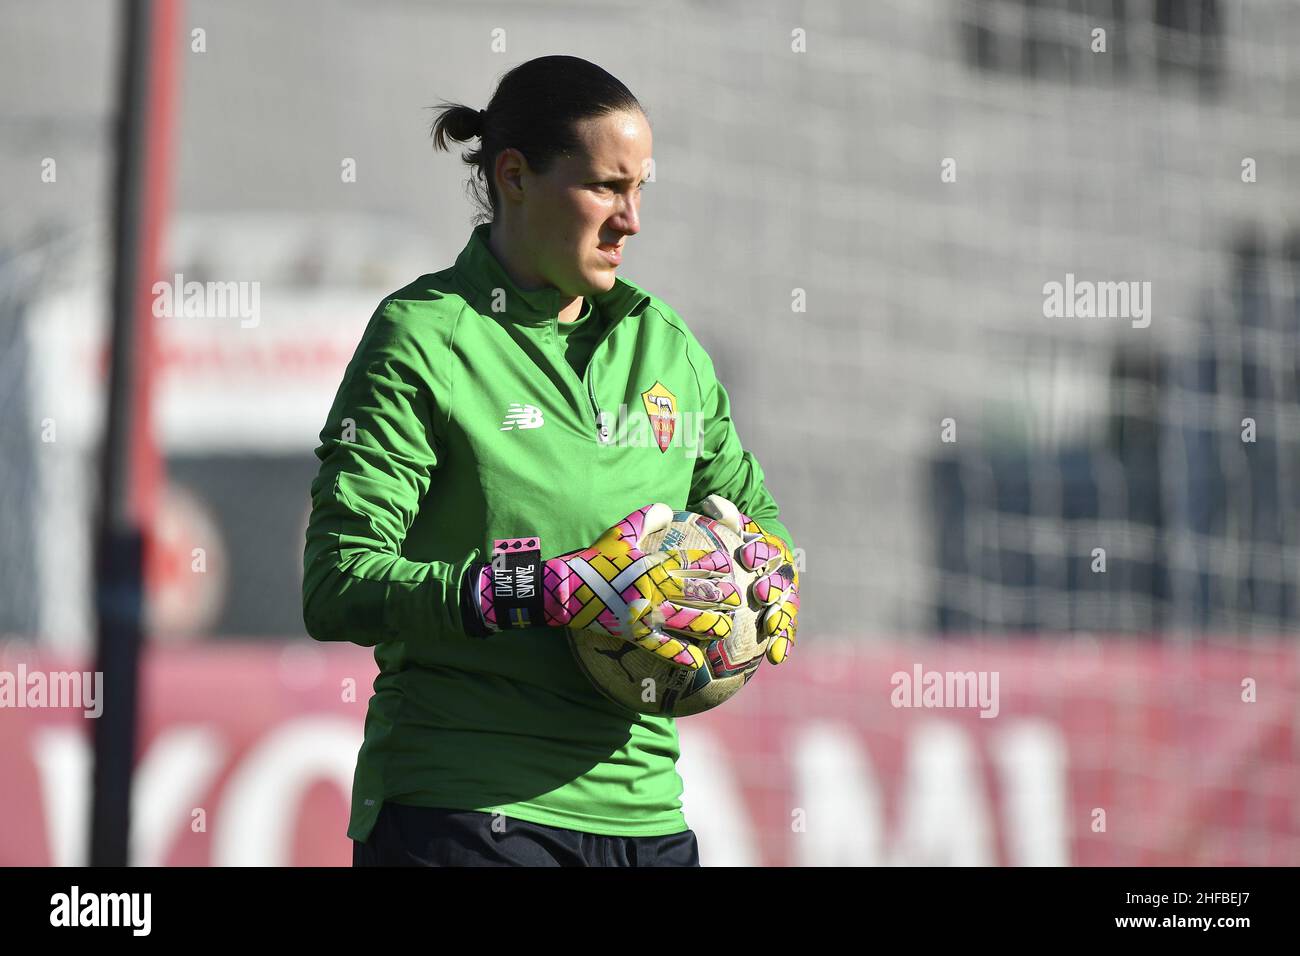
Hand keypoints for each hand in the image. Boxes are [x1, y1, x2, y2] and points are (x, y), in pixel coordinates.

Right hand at [474, 503, 741, 669]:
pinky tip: (698, 661)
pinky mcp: (636, 634)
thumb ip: (646, 517)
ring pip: (687, 621)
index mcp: (653, 564)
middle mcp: (655, 589)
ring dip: (710, 625)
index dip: (714, 564)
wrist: (569, 589)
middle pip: (698, 594)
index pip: (692, 562)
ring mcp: (647, 614)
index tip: (728, 565)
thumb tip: (669, 508)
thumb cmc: (596, 559)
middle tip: (739, 598)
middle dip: (722, 596)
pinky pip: (663, 648)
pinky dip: (681, 655)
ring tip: (727, 627)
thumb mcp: (619, 532)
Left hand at [698, 494, 799, 665]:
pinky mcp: (780, 619)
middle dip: (774, 585)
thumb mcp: (727, 529)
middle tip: (761, 593)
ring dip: (781, 618)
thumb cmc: (733, 546)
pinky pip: (784, 631)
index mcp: (770, 549)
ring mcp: (783, 598)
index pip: (768, 547)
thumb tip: (712, 503)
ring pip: (786, 607)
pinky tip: (776, 657)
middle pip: (782, 579)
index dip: (759, 550)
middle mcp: (781, 573)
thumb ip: (724, 517)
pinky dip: (783, 643)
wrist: (746, 568)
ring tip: (771, 629)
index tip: (746, 556)